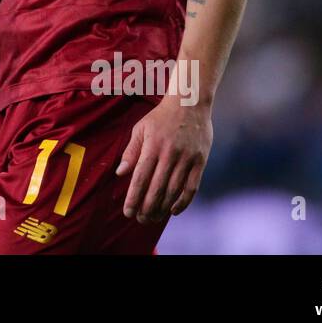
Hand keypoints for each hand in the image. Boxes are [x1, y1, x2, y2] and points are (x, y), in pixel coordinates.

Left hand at [115, 97, 211, 222]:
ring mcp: (187, 158)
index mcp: (152, 146)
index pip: (140, 177)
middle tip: (140, 220)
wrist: (190, 103)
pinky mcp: (201, 161)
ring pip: (174, 190)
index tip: (128, 212)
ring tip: (154, 218)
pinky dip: (183, 202)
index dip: (134, 197)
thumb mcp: (140, 129)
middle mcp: (170, 153)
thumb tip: (120, 174)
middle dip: (147, 208)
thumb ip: (131, 152)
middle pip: (157, 188)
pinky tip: (174, 211)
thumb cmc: (161, 117)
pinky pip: (192, 187)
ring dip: (163, 208)